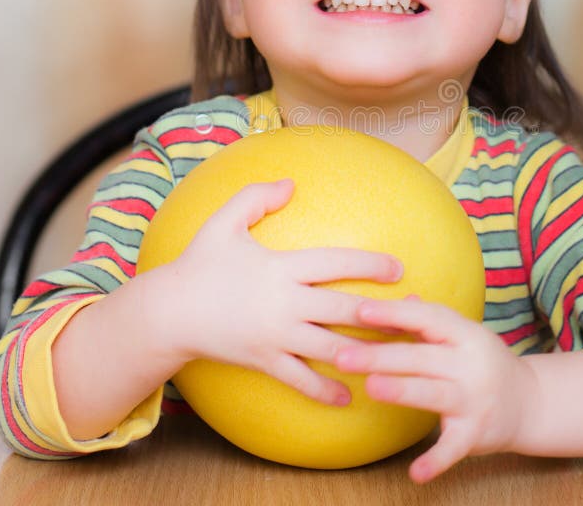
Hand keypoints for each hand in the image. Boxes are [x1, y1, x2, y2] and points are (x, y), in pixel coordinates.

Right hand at [153, 180, 402, 406]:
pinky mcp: (263, 361)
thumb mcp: (222, 223)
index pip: (334, 262)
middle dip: (382, 312)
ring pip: (330, 347)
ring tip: (395, 357)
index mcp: (280, 267)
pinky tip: (347, 397)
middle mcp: (284, 303)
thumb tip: (291, 184)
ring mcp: (275, 336)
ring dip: (365, 353)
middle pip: (343, 309)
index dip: (368, 263)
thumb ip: (255, 197)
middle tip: (414, 313)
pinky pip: (299, 380)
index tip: (397, 267)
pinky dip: (323, 390)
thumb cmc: (199, 264)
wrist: (168, 313)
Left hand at [334, 297, 530, 482]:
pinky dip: (436, 461)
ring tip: (371, 387)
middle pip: (421, 357)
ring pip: (434, 394)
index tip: (360, 310)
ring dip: (402, 390)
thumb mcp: (462, 335)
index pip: (428, 318)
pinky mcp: (476, 434)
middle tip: (342, 356)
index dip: (395, 313)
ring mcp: (475, 400)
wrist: (529, 402)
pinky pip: (453, 448)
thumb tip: (396, 300)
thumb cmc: (481, 361)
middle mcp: (472, 365)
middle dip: (381, 356)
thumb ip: (428, 321)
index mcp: (466, 335)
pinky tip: (414, 474)